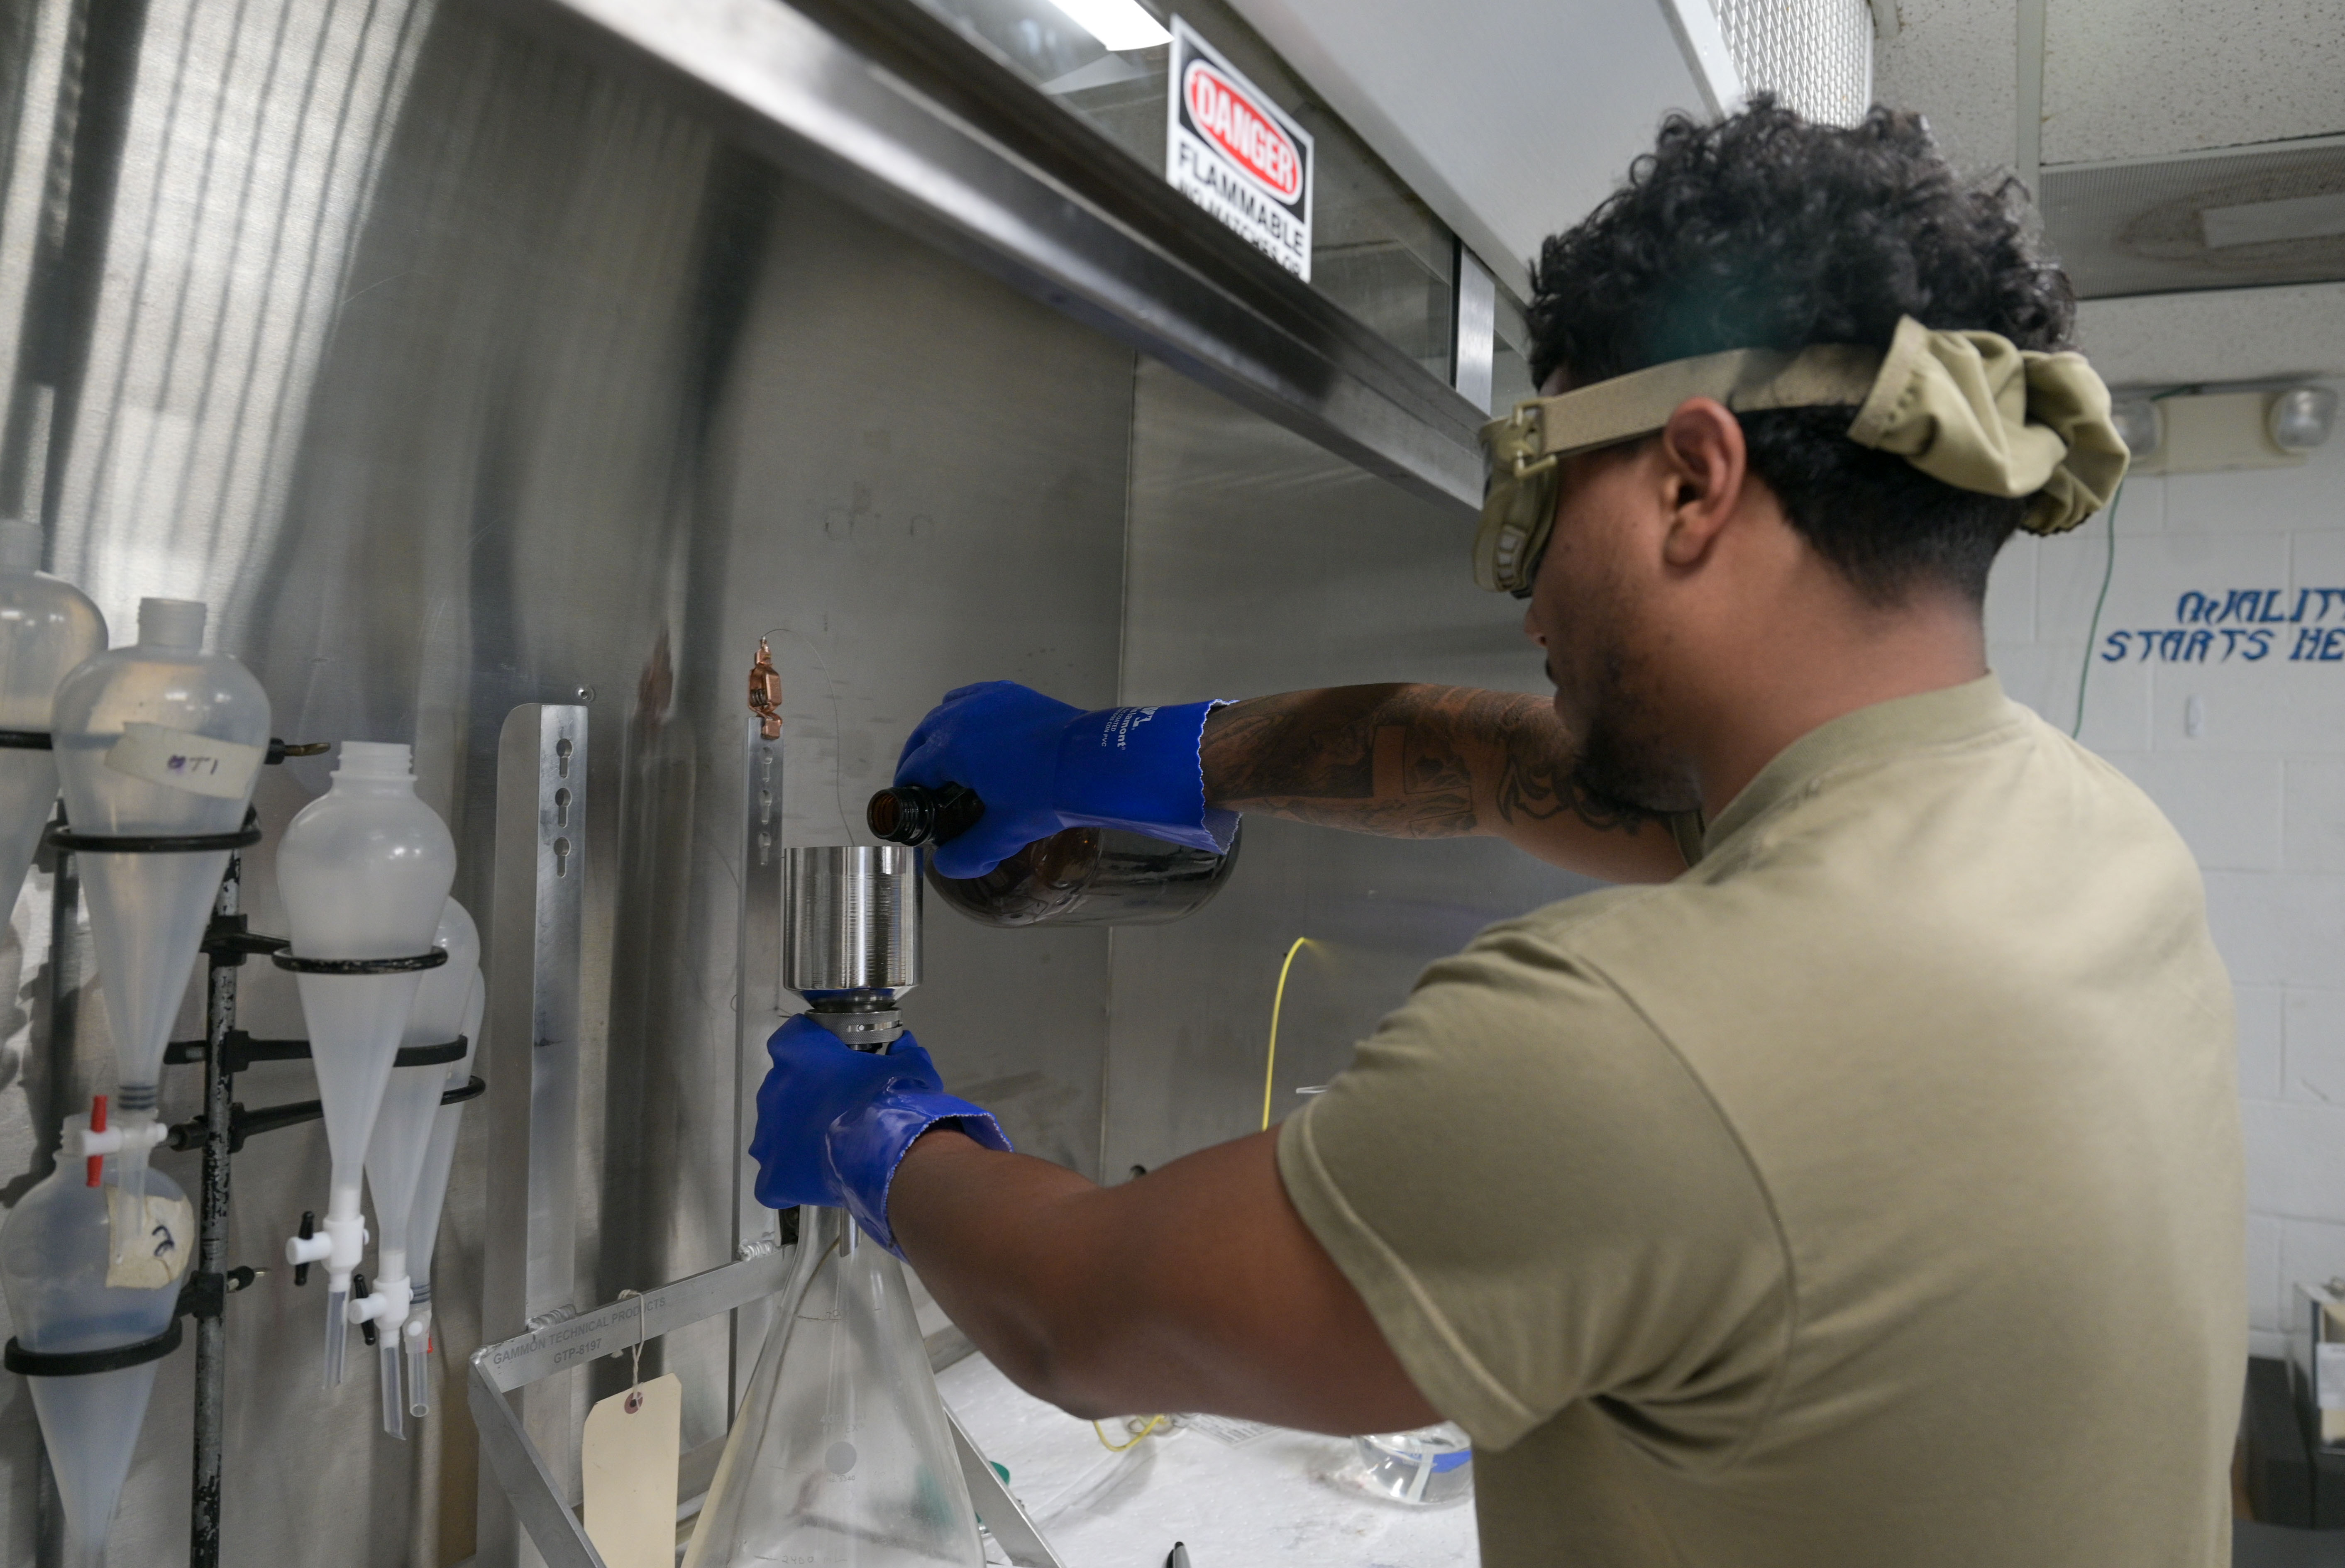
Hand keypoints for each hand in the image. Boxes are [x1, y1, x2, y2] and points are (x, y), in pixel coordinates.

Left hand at [750, 1014, 1010, 1254]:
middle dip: (808, 1093)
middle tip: (840, 1105)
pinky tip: (820, 1172)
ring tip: (832, 1140)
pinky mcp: (771, 1175)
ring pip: (777, 1127)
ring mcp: (767, 1134)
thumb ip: (906, 1054)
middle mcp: (773, 1089)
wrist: (884, 1155)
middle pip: (785, 1084)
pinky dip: (793, 1173)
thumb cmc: (887, 1102)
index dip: (815, 1046)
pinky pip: (775, 1172)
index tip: (836, 1059)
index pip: (795, 1036)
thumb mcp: (908, 1068)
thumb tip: (906, 1048)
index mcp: (798, 1053)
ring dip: (798, 1130)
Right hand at [896, 681, 1236, 877]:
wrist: (1095, 763)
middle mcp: (961, 714)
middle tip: (926, 789)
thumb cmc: (1046, 795)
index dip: (909, 793)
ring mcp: (988, 698)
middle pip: (924, 737)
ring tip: (950, 762)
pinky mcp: (1013, 693)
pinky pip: (975, 698)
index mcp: (950, 746)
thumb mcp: (1003, 833)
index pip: (914, 769)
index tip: (914, 808)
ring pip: (947, 712)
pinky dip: (966, 714)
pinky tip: (979, 734)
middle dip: (919, 762)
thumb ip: (970, 852)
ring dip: (940, 736)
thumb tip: (948, 865)